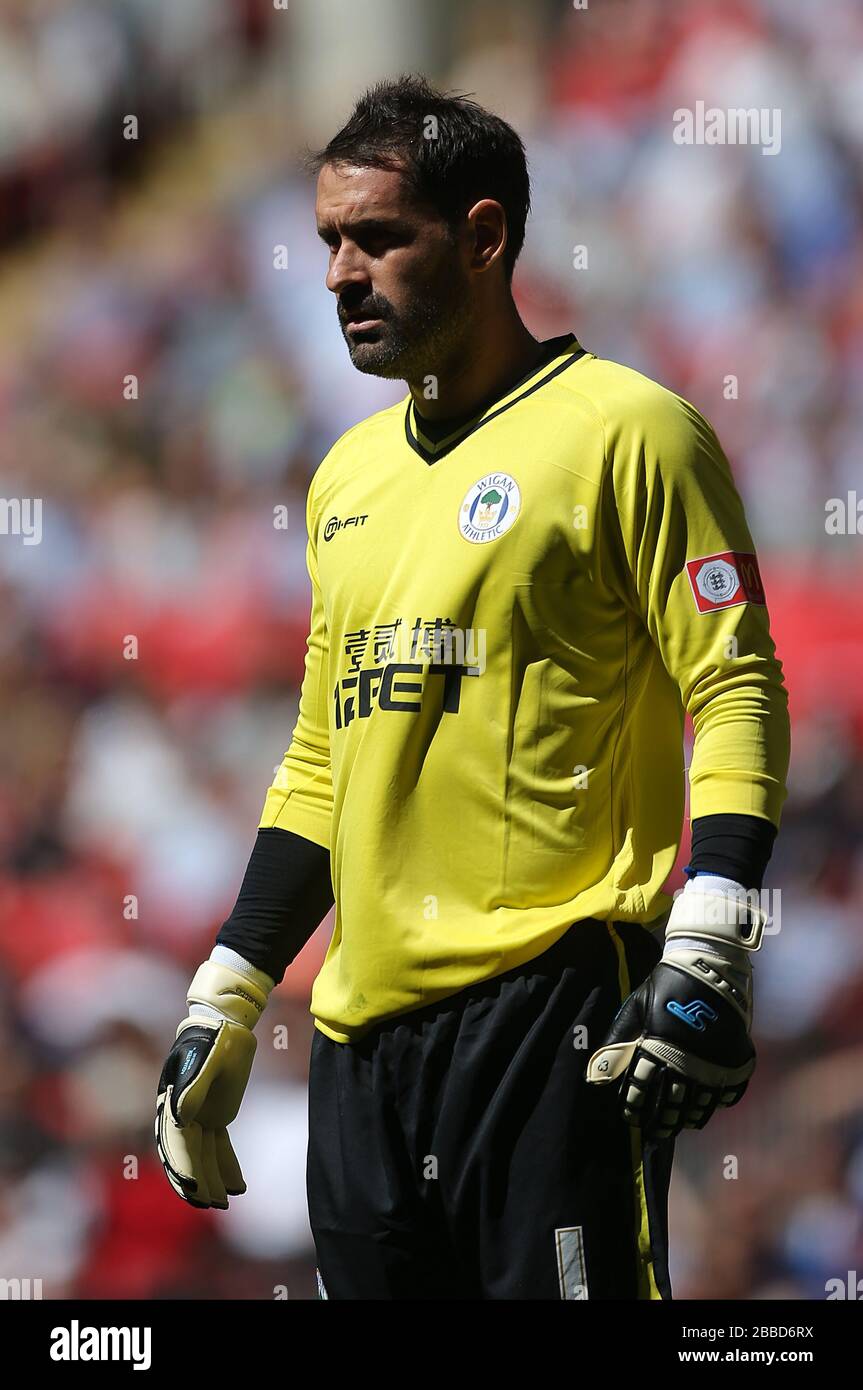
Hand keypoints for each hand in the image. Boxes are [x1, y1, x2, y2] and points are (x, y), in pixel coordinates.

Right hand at [155, 957, 271, 1207]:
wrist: (225, 1024)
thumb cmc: (217, 1037)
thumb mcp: (211, 1057)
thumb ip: (197, 1084)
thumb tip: (181, 1116)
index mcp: (174, 1100)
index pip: (177, 1140)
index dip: (183, 1166)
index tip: (194, 1188)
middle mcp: (180, 1113)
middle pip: (186, 1154)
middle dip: (196, 1182)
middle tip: (210, 1204)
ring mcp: (197, 1117)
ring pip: (202, 1155)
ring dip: (211, 1180)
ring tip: (224, 1203)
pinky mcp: (214, 1117)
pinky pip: (218, 1147)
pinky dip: (226, 1166)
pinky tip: (238, 1184)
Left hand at [586, 885, 765, 1140]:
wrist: (707, 965)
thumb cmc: (665, 986)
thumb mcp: (635, 1008)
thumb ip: (617, 1042)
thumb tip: (596, 1076)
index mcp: (658, 1049)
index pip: (642, 1091)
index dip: (635, 1108)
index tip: (631, 1116)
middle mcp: (687, 1063)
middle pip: (672, 1105)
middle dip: (661, 1121)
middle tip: (655, 1130)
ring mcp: (715, 1064)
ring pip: (700, 1106)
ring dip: (687, 1117)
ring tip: (678, 1123)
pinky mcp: (736, 1060)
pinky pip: (729, 1094)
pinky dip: (717, 1104)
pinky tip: (707, 1107)